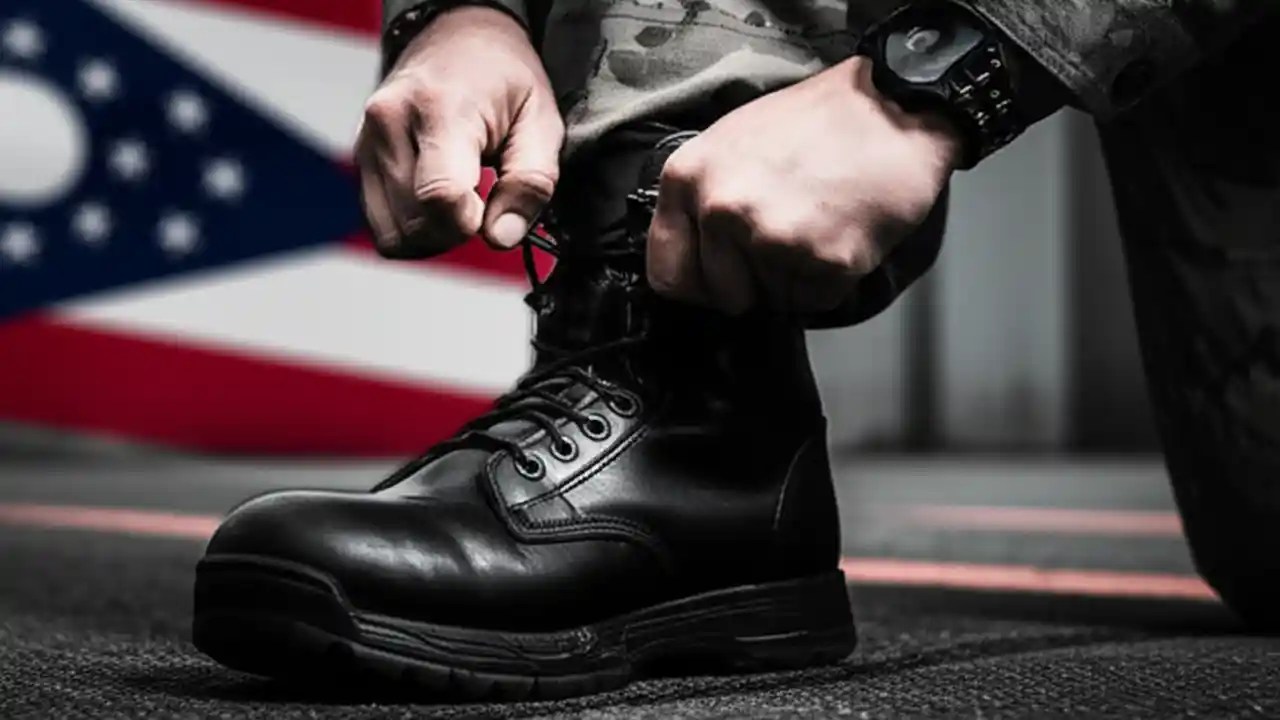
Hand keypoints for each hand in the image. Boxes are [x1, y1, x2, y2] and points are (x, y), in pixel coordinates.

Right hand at [355, 6, 563, 256]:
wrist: (459, 39)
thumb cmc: (501, 78)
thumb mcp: (541, 121)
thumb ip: (530, 182)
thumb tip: (502, 237)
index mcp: (440, 108)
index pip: (439, 195)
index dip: (469, 223)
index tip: (491, 212)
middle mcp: (389, 123)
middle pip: (417, 224)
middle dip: (457, 231)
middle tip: (483, 201)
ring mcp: (367, 143)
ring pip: (395, 235)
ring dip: (434, 235)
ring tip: (461, 201)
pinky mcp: (360, 160)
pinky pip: (383, 227)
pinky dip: (415, 228)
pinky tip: (437, 202)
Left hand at [646, 56, 962, 314]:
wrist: (893, 106)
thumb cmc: (814, 123)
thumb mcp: (730, 143)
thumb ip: (700, 201)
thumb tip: (696, 260)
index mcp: (686, 178)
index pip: (666, 274)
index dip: (700, 282)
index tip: (724, 274)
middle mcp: (720, 209)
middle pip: (723, 295)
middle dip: (754, 282)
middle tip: (788, 235)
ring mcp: (770, 237)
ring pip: (772, 301)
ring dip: (797, 277)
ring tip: (819, 222)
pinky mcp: (822, 260)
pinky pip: (817, 302)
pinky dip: (833, 280)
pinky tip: (843, 233)